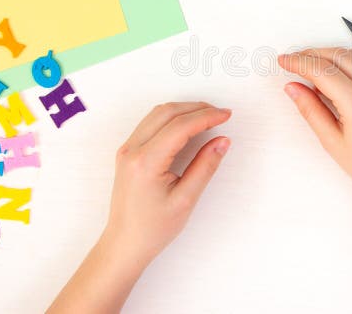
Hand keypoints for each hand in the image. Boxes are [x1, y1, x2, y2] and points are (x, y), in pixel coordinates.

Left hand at [103, 102, 231, 267]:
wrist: (125, 243)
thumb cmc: (152, 229)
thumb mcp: (186, 200)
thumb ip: (205, 167)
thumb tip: (221, 142)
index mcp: (145, 163)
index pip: (180, 126)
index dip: (206, 117)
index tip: (226, 115)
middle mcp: (132, 151)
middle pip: (167, 112)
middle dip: (197, 108)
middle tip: (220, 114)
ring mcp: (127, 150)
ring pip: (158, 114)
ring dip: (184, 110)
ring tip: (208, 117)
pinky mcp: (128, 152)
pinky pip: (151, 123)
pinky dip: (172, 118)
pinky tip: (188, 125)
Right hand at [278, 48, 351, 214]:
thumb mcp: (332, 142)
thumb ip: (310, 110)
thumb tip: (293, 87)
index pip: (322, 71)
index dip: (299, 63)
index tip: (285, 61)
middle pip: (338, 56)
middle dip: (312, 54)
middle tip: (294, 60)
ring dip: (331, 54)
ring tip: (313, 66)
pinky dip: (350, 62)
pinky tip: (338, 73)